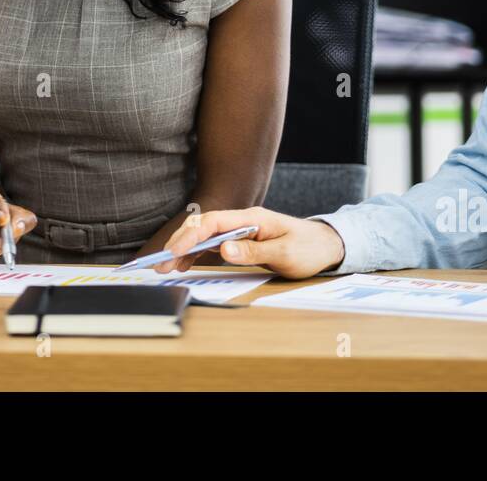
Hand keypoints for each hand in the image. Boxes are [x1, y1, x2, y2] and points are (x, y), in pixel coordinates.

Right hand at [152, 206, 345, 279]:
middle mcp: (243, 220)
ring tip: (165, 267)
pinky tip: (182, 265)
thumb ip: (254, 251)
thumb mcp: (285, 253)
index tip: (174, 252)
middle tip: (160, 264)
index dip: (191, 235)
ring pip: (204, 236)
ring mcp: (240, 230)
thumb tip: (224, 250)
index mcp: (252, 217)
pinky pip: (212, 244)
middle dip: (179, 243)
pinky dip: (195, 254)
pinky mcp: (241, 241)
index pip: (213, 221)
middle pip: (202, 226)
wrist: (326, 246)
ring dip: (183, 250)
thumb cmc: (309, 248)